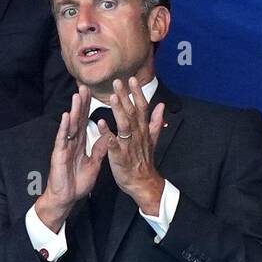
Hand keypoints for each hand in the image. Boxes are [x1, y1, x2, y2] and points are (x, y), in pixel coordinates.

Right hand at [35, 86, 110, 231]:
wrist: (66, 198)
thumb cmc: (77, 182)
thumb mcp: (94, 164)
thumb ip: (99, 149)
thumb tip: (108, 136)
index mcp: (80, 143)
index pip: (85, 121)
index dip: (88, 108)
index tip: (93, 93)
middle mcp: (72, 142)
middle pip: (77, 119)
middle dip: (81, 103)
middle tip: (84, 86)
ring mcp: (65, 147)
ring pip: (70, 125)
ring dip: (74, 110)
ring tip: (77, 95)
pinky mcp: (59, 154)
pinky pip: (62, 139)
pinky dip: (64, 127)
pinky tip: (67, 116)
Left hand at [105, 78, 166, 214]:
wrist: (143, 183)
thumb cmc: (144, 161)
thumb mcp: (153, 139)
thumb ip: (156, 121)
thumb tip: (161, 105)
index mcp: (143, 130)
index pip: (142, 108)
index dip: (137, 93)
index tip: (132, 79)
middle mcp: (137, 135)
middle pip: (132, 113)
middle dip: (126, 96)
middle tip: (118, 82)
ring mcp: (129, 145)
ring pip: (124, 125)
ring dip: (119, 110)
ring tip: (112, 97)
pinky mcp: (120, 156)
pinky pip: (113, 144)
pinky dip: (107, 134)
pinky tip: (100, 123)